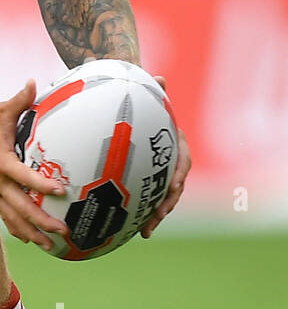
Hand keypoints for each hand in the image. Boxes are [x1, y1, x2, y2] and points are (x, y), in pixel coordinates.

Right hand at [0, 79, 69, 249]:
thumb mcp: (0, 109)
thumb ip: (21, 99)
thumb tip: (34, 81)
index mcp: (0, 161)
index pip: (24, 176)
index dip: (42, 185)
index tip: (62, 192)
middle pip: (20, 207)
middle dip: (41, 221)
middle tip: (62, 231)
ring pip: (13, 218)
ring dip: (32, 233)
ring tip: (51, 246)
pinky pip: (6, 215)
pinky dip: (19, 229)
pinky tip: (33, 240)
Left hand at [141, 75, 190, 237]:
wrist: (131, 106)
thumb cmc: (139, 100)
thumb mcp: (145, 94)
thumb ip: (151, 90)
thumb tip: (158, 76)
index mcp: (174, 141)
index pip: (182, 159)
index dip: (179, 173)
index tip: (174, 184)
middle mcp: (170, 159)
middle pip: (174, 186)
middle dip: (168, 203)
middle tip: (157, 216)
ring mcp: (159, 171)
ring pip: (162, 197)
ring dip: (156, 215)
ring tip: (145, 231)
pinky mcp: (145, 179)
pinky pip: (146, 199)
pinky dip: (140, 213)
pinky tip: (127, 228)